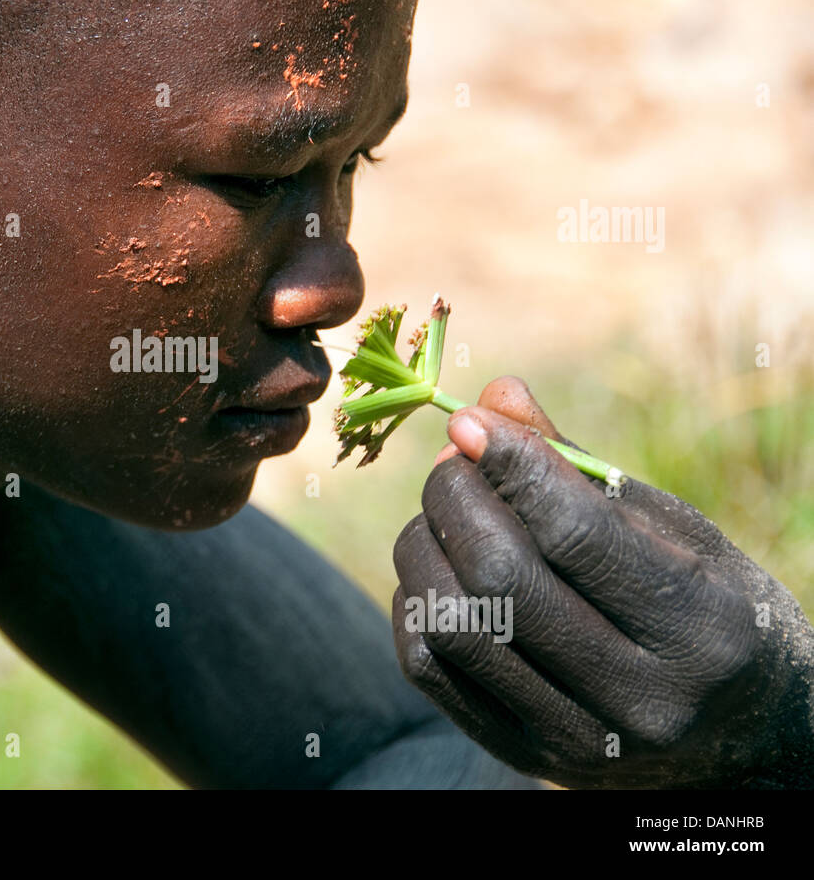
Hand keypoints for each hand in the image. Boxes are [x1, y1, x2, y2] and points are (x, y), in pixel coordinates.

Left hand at [391, 376, 813, 787]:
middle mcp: (639, 700)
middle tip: (452, 466)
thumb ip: (581, 469)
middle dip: (455, 500)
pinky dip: (416, 602)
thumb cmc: (706, 607)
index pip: (575, 533)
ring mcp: (574, 740)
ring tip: (446, 517)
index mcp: (699, 630)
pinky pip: (428, 665)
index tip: (469, 422)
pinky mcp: (519, 754)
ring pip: (452, 624)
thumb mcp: (676, 532)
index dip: (510, 464)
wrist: (738, 738)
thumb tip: (492, 399)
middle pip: (500, 578)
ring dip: (425, 548)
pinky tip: (441, 573)